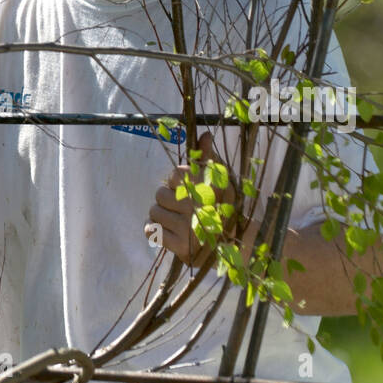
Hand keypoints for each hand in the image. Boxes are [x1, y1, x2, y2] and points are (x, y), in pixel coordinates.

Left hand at [145, 131, 236, 267]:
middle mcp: (197, 206)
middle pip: (160, 193)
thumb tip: (204, 135)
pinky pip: (151, 231)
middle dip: (167, 200)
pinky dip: (155, 231)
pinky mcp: (180, 246)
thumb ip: (208, 158)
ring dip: (161, 216)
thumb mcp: (219, 181)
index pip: (177, 174)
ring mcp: (188, 227)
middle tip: (180, 208)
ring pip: (154, 212)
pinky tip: (167, 231)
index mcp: (207, 188)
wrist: (231, 247)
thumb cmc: (221, 208)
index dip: (176, 180)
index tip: (185, 188)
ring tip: (175, 220)